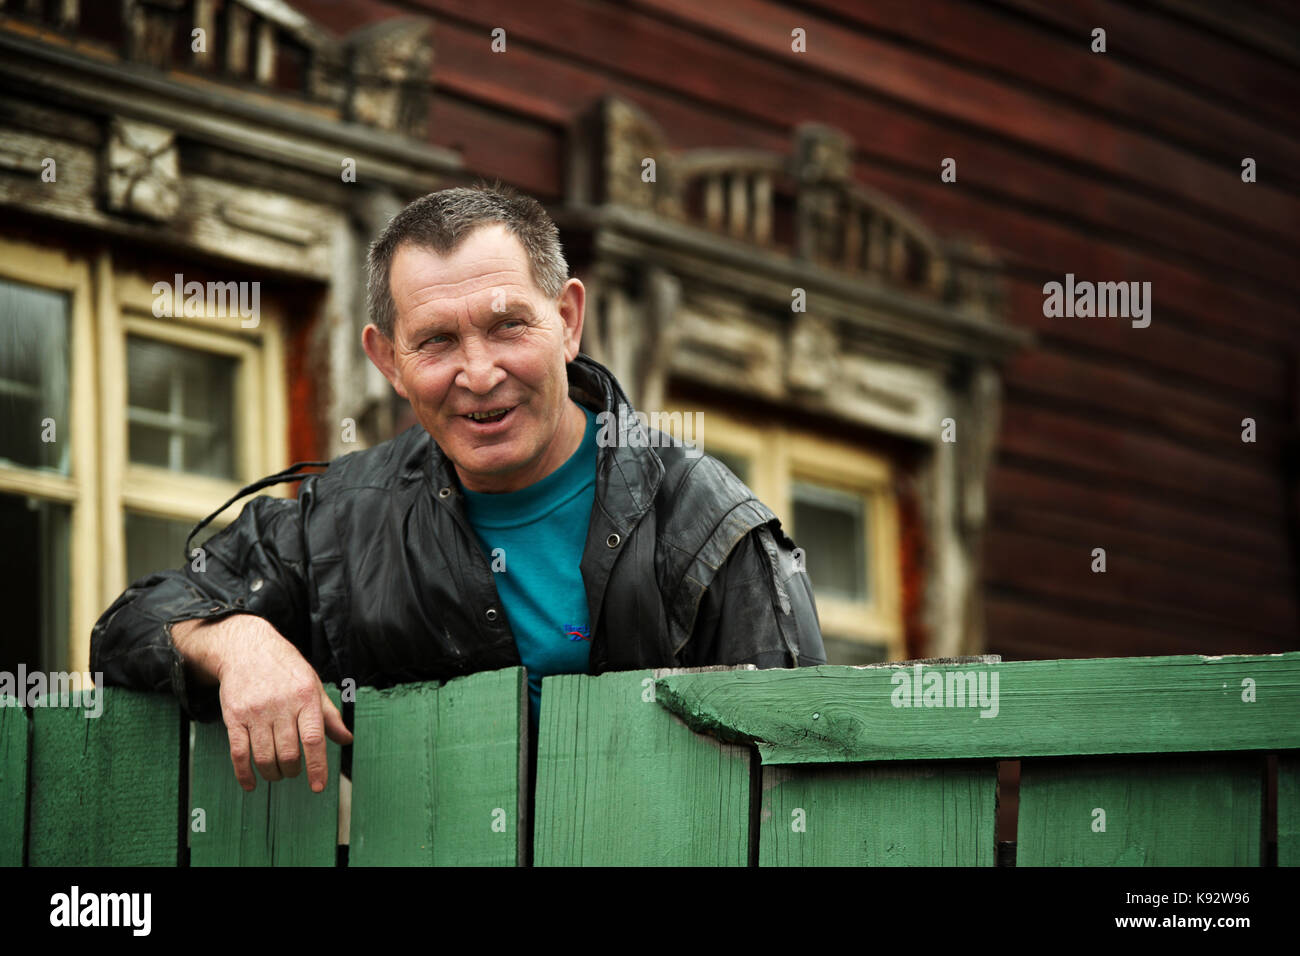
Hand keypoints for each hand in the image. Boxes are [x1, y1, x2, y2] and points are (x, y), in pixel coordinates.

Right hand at [174, 614, 352, 791]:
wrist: (247, 649)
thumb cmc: (286, 669)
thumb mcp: (313, 685)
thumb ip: (329, 715)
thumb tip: (347, 739)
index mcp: (305, 697)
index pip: (313, 738)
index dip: (317, 766)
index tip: (318, 786)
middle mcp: (281, 705)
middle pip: (288, 752)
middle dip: (293, 770)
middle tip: (294, 771)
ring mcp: (255, 712)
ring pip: (264, 757)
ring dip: (272, 773)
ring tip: (277, 774)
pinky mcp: (234, 716)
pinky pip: (238, 752)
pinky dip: (244, 774)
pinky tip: (251, 783)